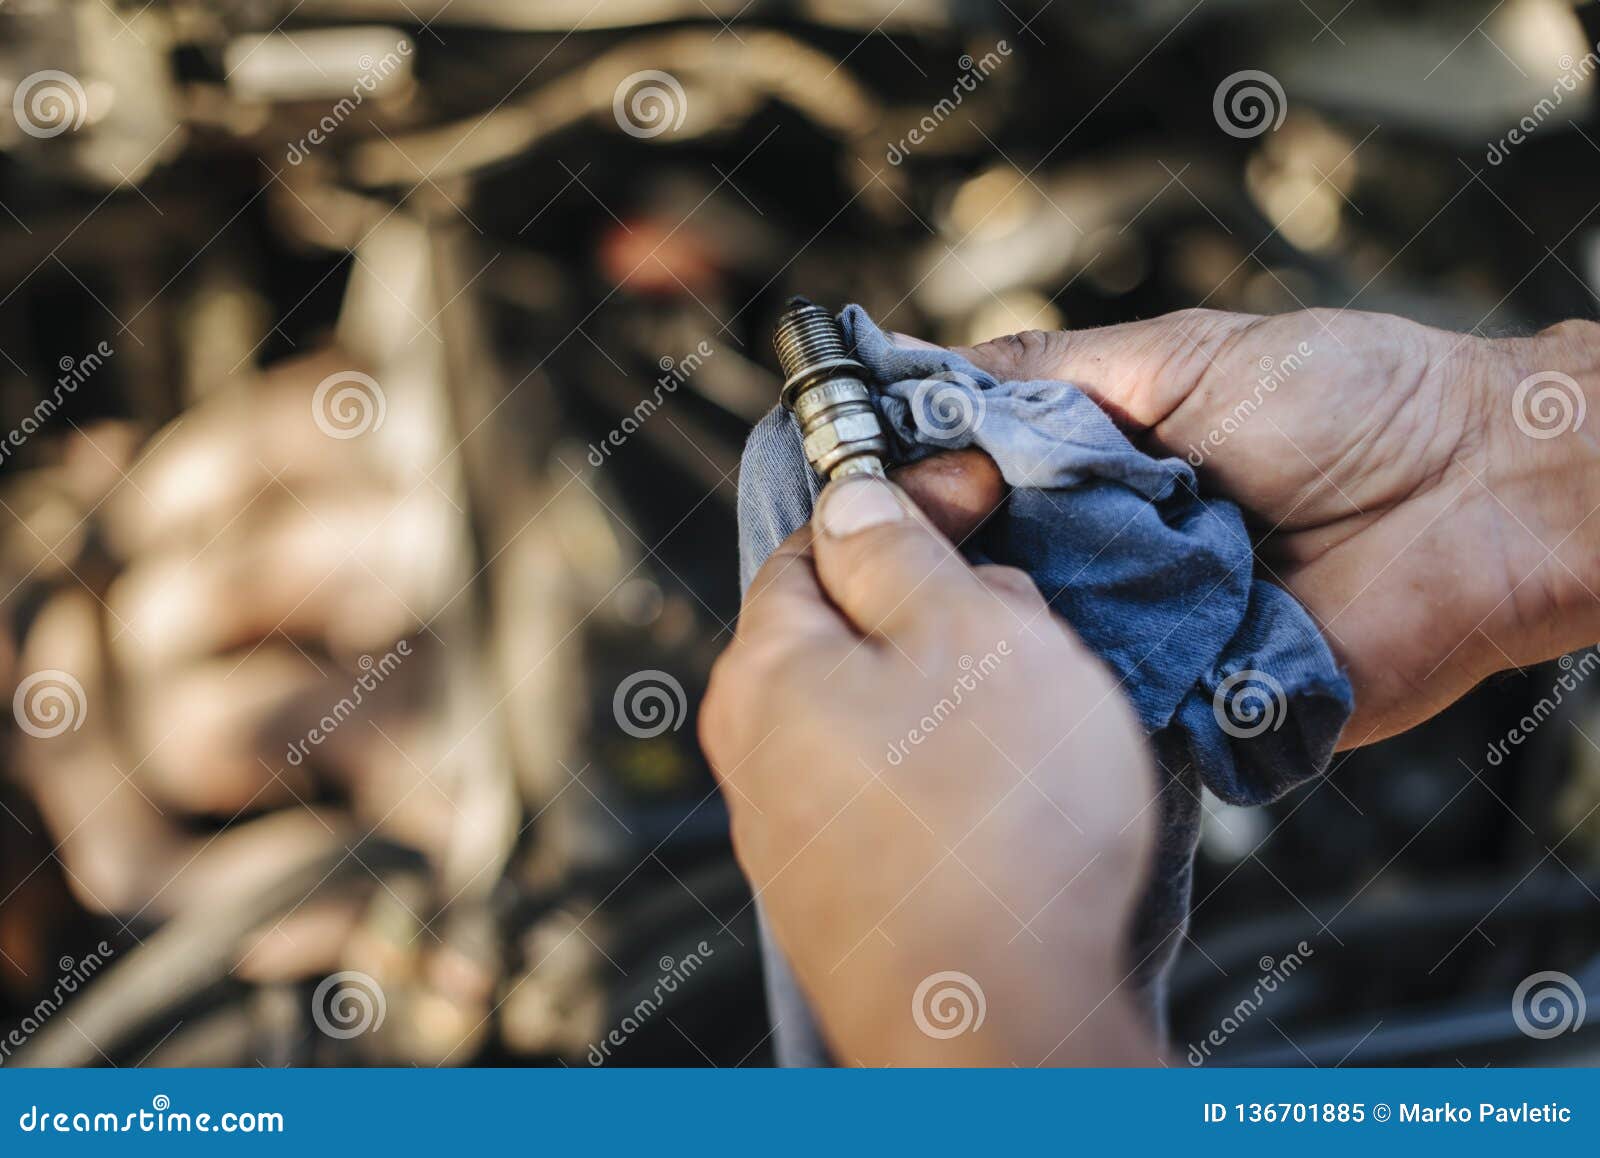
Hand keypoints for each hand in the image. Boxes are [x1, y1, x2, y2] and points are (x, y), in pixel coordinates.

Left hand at [699, 468, 1159, 1065]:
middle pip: (851, 632)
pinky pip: (902, 796)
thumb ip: (901, 551)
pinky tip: (1014, 801)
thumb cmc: (991, 830)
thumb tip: (862, 499)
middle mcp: (757, 755)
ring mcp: (797, 836)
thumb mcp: (966, 632)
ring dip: (958, 696)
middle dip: (941, 609)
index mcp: (766, 671)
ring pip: (884, 717)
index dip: (903, 503)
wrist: (1000, 1030)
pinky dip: (956, 775)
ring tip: (1037, 721)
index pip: (816, 542)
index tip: (975, 494)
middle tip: (1024, 620)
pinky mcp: (848, 896)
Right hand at [931, 310, 1599, 744]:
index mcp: (1101, 472)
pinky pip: (1105, 709)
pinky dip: (1071, 692)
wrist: (1484, 492)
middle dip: (943, 559)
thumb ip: (1054, 371)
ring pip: (1033, 645)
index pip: (977, 486)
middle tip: (895, 546)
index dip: (917, 483)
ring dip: (999, 624)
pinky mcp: (1190, 706)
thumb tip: (925, 373)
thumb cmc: (1356, 402)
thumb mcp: (1184, 358)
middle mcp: (1112, 558)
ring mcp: (1147, 636)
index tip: (855, 474)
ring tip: (962, 603)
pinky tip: (1033, 667)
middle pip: (989, 572)